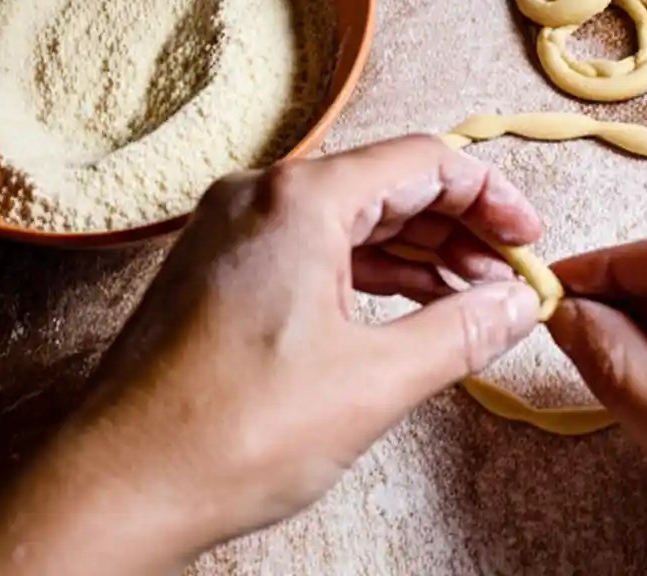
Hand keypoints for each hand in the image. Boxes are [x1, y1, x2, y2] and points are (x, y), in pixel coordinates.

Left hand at [0, 136, 543, 575]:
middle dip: (457, 228)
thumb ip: (459, 331)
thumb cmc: (233, 431)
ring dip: (416, 254)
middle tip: (506, 275)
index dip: (490, 197)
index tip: (527, 239)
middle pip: (386, 185)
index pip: (423, 162)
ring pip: (349, 221)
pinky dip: (366, 275)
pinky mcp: (220, 274)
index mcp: (299, 200)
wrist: (119, 485)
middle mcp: (260, 198)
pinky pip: (312, 252)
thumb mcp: (374, 382)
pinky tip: (408, 309)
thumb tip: (515, 304)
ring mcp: (232, 235)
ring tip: (470, 297)